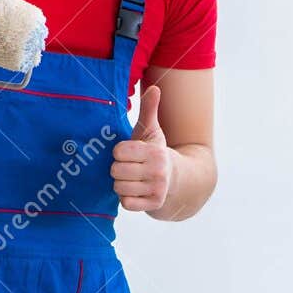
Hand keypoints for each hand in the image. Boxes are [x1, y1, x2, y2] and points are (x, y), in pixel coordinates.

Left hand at [111, 84, 170, 211]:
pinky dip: (126, 198)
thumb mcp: (152, 130)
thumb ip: (149, 109)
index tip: (128, 153)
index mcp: (156, 152)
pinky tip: (134, 191)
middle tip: (128, 167)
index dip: (119, 152)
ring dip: (121, 184)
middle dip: (118, 169)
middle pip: (116, 171)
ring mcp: (157, 189)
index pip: (118, 152)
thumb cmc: (155, 152)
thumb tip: (155, 88)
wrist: (176, 179)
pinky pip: (126, 203)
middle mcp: (158, 171)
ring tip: (132, 179)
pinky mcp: (153, 204)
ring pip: (119, 188)